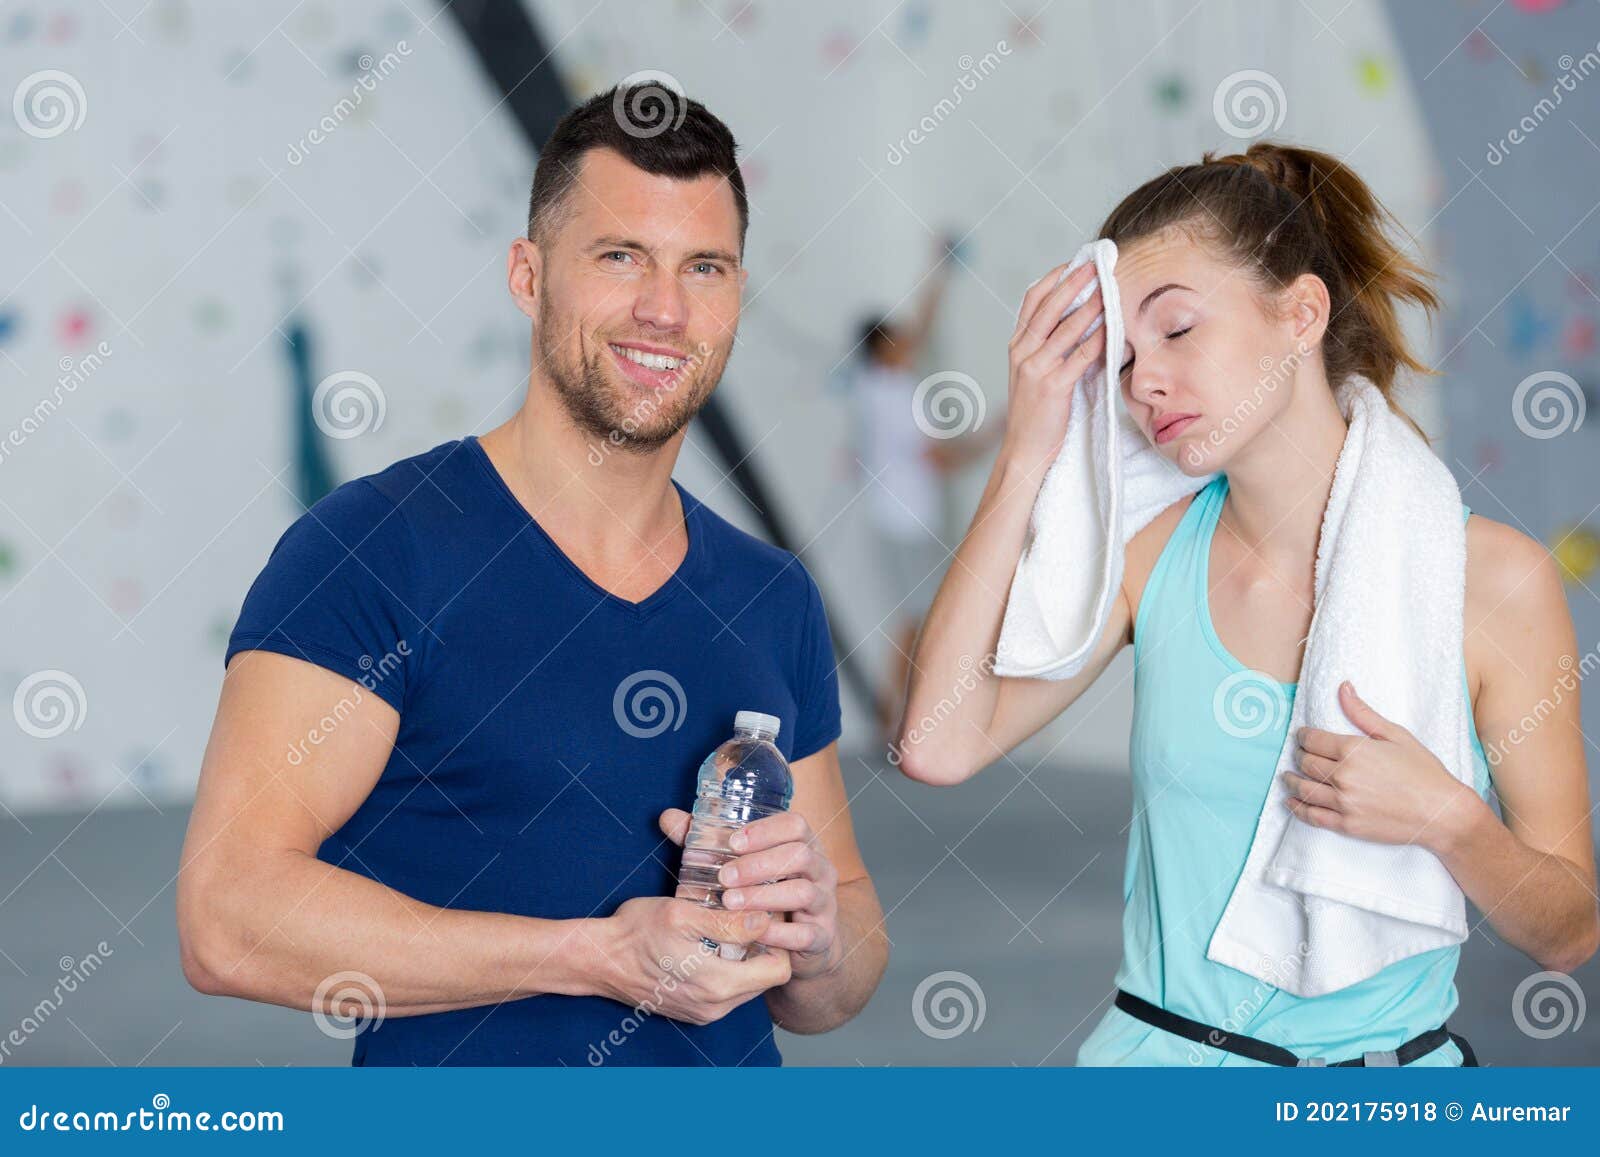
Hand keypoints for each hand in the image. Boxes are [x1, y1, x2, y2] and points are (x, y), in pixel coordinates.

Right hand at [594, 895, 790, 1025]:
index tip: (765, 915)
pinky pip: (727, 992)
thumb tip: (764, 920)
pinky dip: (727, 970)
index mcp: (718, 984)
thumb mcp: (682, 915)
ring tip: (727, 929)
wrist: (599, 959)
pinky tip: (709, 946)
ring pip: (748, 985)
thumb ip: (727, 923)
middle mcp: (716, 1007)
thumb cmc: (636, 932)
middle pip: (766, 979)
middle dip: (764, 948)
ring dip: (745, 959)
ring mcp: (704, 1013)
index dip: (779, 940)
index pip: (780, 970)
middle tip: (747, 917)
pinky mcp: (694, 1012)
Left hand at [659, 808, 841, 980]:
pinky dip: (779, 934)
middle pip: (800, 855)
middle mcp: (820, 869)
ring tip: (731, 902)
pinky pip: (806, 934)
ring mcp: (825, 903)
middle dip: (759, 864)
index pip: (795, 824)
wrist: (806, 942)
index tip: (733, 841)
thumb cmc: (769, 893)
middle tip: (724, 876)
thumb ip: (709, 842)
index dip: (766, 830)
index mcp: (804, 844)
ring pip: (804, 892)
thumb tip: (668, 817)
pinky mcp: (822, 936)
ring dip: (765, 896)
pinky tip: (754, 933)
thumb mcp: (747, 866)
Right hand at [1001, 260, 1106, 475]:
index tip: (1075, 262)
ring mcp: (1035, 369)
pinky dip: (1097, 340)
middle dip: (1074, 282)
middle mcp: (1022, 352)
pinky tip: (1112, 329)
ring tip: (1109, 290)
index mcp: (1017, 345)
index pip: (1032, 300)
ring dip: (1090, 306)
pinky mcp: (1052, 387)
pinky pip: (1079, 357)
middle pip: (1048, 306)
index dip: (1053, 278)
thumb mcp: (1036, 373)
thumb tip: (1086, 321)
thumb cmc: (1037, 412)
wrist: (1026, 448)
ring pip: (1064, 328)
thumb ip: (1052, 347)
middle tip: (1096, 265)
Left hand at [1281, 680, 1480, 852]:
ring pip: (1303, 789)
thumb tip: (1343, 688)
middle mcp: (1344, 776)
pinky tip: (1291, 802)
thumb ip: (1363, 713)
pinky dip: (1297, 808)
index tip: (1302, 736)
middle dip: (1299, 756)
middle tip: (1298, 754)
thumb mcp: (1396, 735)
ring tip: (1287, 777)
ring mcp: (1344, 802)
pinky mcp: (1347, 825)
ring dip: (1291, 781)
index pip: (1312, 739)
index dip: (1303, 736)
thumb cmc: (1423, 771)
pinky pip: (1312, 816)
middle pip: (1305, 762)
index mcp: (1353, 750)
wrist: (1442, 812)